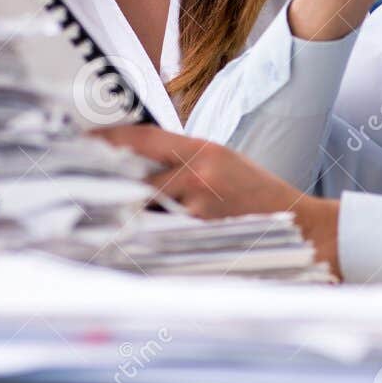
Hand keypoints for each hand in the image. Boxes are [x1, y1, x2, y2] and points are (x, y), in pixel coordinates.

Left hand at [96, 124, 341, 276]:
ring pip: (142, 210)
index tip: (85, 141)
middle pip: (133, 175)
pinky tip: (132, 244)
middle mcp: (198, 175)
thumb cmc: (259, 197)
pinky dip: (146, 239)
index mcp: (204, 150)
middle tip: (80, 185)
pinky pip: (161, 237)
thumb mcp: (224, 163)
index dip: (108, 138)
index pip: (144, 138)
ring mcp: (198, 210)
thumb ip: (183, 160)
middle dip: (107, 181)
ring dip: (123, 214)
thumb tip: (136, 162)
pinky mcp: (200, 239)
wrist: (301, 230)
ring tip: (100, 217)